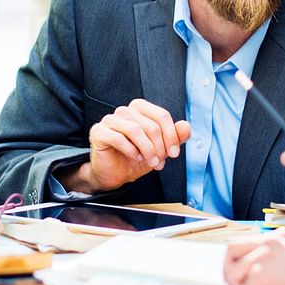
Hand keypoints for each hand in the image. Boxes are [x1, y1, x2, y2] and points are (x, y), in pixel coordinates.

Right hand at [63, 99, 190, 192]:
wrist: (115, 175)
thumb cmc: (136, 158)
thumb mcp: (160, 149)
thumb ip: (174, 137)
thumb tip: (186, 126)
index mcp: (140, 109)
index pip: (161, 116)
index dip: (171, 135)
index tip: (174, 154)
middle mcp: (124, 111)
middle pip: (150, 125)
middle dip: (159, 147)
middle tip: (160, 162)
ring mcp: (110, 120)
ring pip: (135, 130)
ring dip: (147, 149)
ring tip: (150, 162)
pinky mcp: (98, 132)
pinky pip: (118, 138)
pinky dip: (131, 150)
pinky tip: (136, 158)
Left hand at [224, 229, 284, 284]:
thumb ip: (268, 257)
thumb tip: (239, 269)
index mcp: (277, 235)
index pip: (241, 242)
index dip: (234, 260)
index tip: (236, 274)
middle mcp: (269, 240)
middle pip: (231, 251)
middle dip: (230, 271)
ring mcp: (264, 256)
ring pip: (235, 274)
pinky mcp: (261, 273)